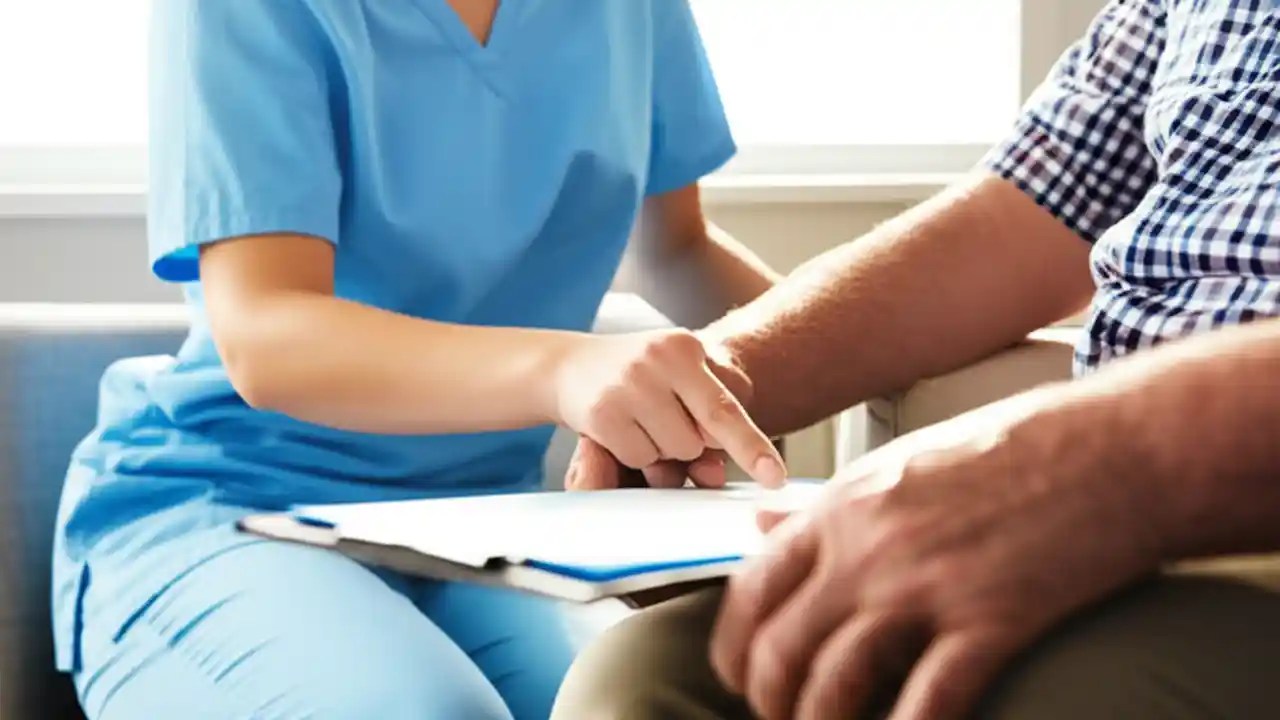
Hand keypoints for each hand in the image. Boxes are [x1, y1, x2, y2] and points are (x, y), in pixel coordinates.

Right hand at [553, 329, 784, 487]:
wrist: (567, 365)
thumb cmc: (638, 377)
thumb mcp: (679, 385)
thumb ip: (708, 426)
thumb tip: (714, 476)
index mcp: (686, 347)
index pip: (726, 407)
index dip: (753, 446)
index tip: (775, 477)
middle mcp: (658, 360)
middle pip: (700, 439)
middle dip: (688, 442)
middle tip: (663, 415)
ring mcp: (627, 385)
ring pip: (671, 451)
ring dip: (660, 448)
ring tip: (639, 418)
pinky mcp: (601, 413)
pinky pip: (638, 457)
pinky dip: (634, 452)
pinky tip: (619, 425)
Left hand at [709, 391, 1162, 719]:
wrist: (1112, 446)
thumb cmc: (1009, 450)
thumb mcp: (897, 462)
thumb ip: (826, 506)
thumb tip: (763, 526)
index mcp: (843, 507)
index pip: (752, 588)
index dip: (733, 647)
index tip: (739, 676)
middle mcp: (870, 547)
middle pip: (780, 645)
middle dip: (767, 699)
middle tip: (780, 718)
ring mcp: (926, 585)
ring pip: (834, 682)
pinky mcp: (991, 620)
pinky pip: (926, 702)